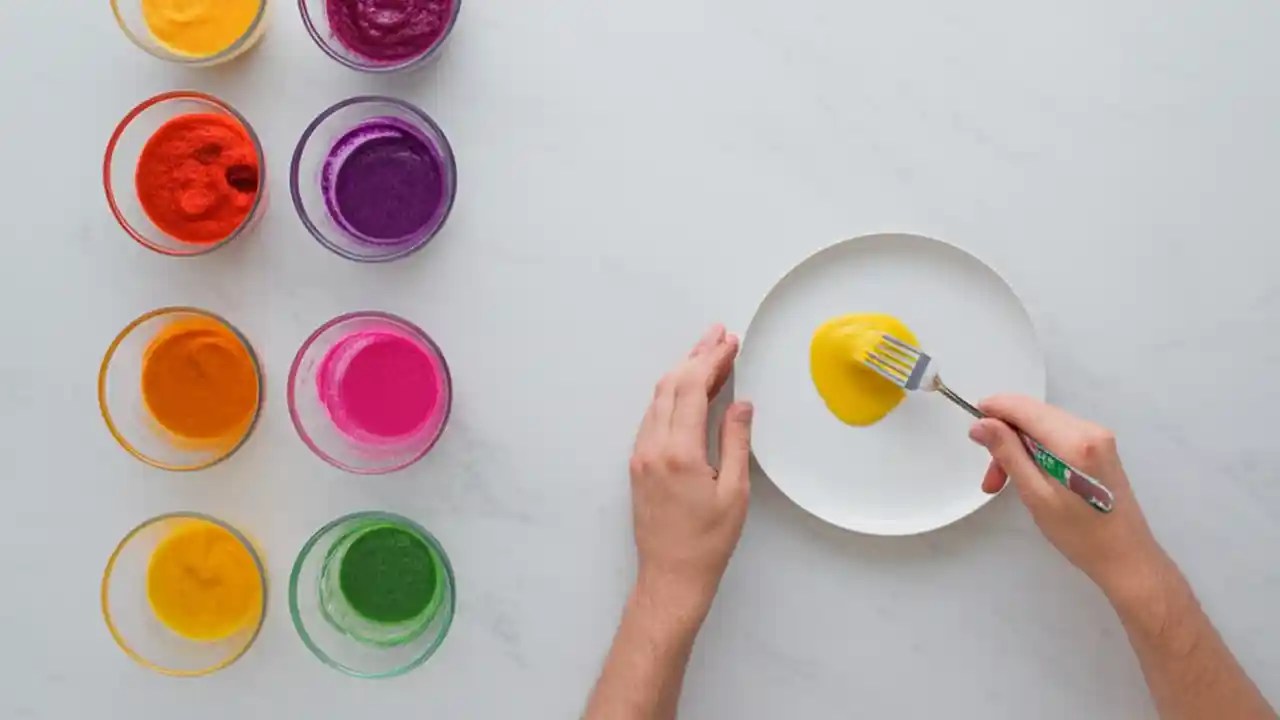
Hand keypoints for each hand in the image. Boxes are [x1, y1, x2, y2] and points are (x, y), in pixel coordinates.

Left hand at [629, 325, 753, 615]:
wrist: (670, 577)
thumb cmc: (707, 542)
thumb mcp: (734, 492)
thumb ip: (735, 441)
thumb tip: (740, 404)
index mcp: (678, 452)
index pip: (691, 389)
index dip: (711, 360)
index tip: (729, 341)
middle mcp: (652, 448)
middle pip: (670, 386)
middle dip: (695, 356)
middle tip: (718, 335)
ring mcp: (640, 455)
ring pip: (657, 399)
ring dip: (682, 373)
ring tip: (707, 354)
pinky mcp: (637, 465)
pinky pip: (652, 416)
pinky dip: (671, 395)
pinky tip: (688, 390)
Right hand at [969, 395, 1168, 600]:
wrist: (1126, 557)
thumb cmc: (1080, 534)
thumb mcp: (1035, 494)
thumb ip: (1008, 453)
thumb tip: (981, 423)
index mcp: (1074, 440)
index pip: (1024, 408)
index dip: (994, 410)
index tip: (973, 430)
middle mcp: (1090, 429)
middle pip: (1034, 415)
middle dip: (1005, 438)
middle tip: (991, 478)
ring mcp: (1099, 438)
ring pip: (1043, 426)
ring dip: (1019, 448)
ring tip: (1005, 484)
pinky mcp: (1101, 449)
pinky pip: (1058, 437)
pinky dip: (1038, 452)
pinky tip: (1031, 477)